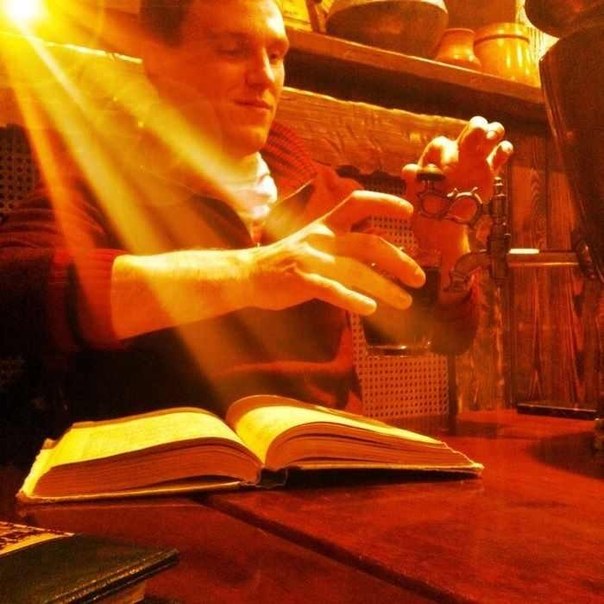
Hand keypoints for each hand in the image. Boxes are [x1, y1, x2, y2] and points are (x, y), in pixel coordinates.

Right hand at [245, 190, 425, 314]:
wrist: (248, 274)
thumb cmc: (288, 262)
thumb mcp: (316, 243)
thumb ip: (346, 245)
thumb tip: (383, 250)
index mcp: (326, 225)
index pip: (358, 202)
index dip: (385, 203)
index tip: (409, 212)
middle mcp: (322, 237)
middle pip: (369, 244)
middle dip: (399, 261)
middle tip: (419, 278)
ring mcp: (311, 258)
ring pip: (356, 271)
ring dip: (385, 287)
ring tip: (405, 302)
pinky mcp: (300, 280)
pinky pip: (331, 289)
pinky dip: (352, 299)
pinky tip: (370, 309)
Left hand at [400, 116, 513, 291]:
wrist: (441, 226)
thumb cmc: (425, 208)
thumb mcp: (415, 194)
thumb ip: (414, 180)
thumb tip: (408, 170)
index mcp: (437, 156)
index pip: (442, 144)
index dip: (445, 152)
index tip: (447, 170)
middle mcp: (458, 153)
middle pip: (471, 129)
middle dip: (477, 126)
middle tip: (479, 135)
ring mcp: (475, 160)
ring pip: (489, 134)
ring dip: (493, 131)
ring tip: (491, 138)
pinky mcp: (489, 171)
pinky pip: (500, 154)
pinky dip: (504, 150)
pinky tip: (501, 152)